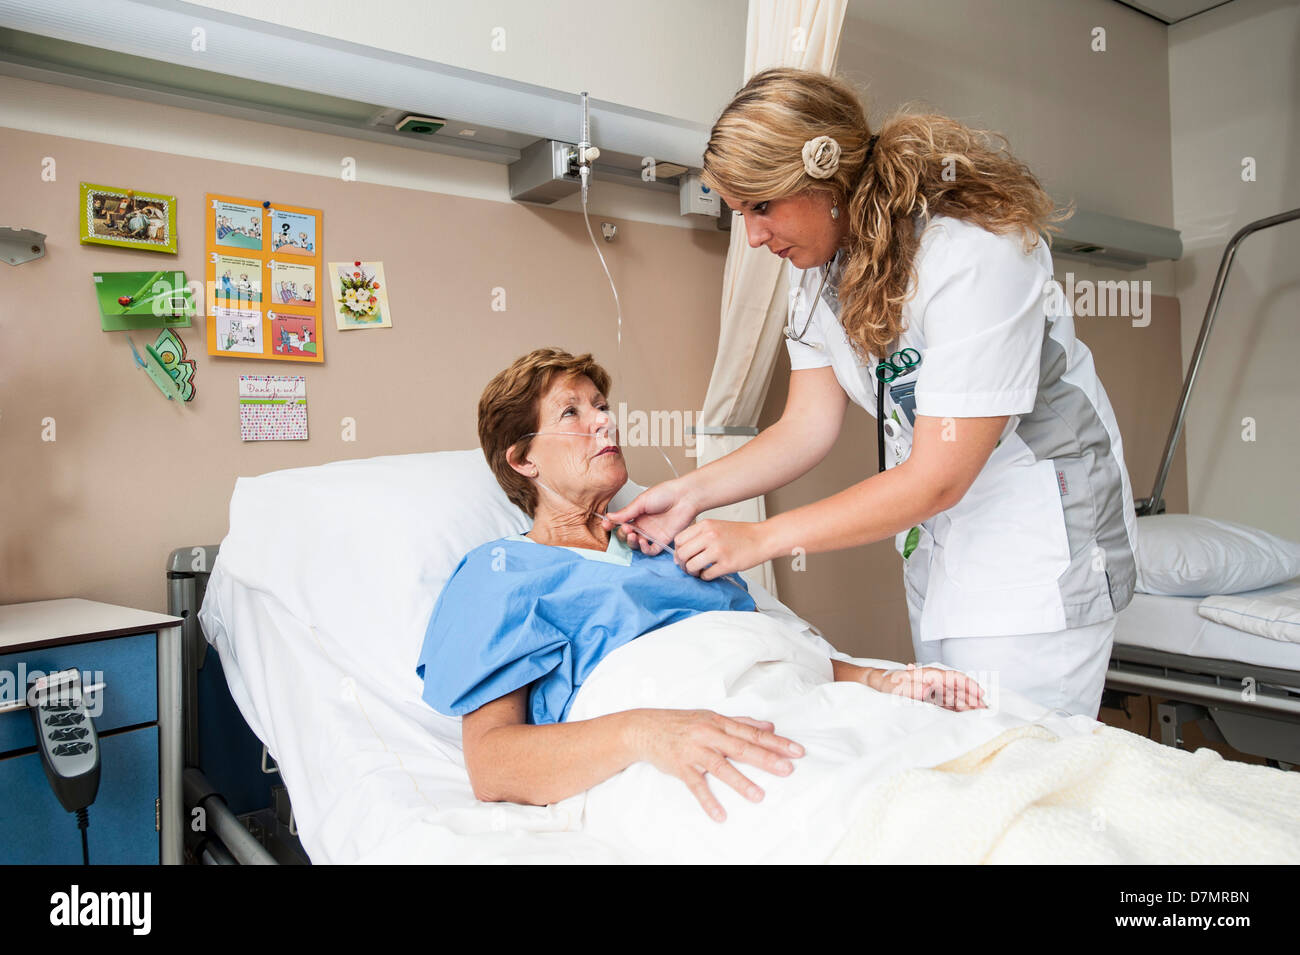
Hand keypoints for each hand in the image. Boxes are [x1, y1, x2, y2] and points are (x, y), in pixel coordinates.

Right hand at [602, 480, 696, 555]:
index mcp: (636, 514)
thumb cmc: (666, 494)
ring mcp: (652, 534)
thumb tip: (610, 517)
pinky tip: (643, 542)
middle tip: (625, 528)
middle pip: (626, 536)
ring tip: (633, 535)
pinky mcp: (662, 540)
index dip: (612, 525)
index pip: (620, 523)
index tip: (606, 524)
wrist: (684, 497)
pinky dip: (645, 549)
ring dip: (632, 542)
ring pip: (637, 545)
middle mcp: (643, 525)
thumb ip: (626, 512)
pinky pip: (651, 550)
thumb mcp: (641, 501)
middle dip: (622, 534)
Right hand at [627, 709, 803, 821]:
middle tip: (787, 770)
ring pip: (721, 766)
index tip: (797, 751)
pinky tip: (720, 814)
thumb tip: (769, 726)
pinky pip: (696, 786)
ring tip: (759, 796)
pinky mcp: (681, 766)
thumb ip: (742, 722)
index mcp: (720, 722)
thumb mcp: (711, 717)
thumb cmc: (681, 723)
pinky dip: (708, 801)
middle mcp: (709, 735)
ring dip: (741, 782)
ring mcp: (695, 751)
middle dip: (766, 759)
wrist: (645, 728)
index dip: (776, 742)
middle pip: (742, 748)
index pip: (753, 733)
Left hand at [672, 519, 770, 580]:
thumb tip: (680, 553)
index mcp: (706, 525)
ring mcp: (718, 550)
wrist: (762, 538)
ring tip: (699, 572)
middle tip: (688, 567)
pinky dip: (705, 577)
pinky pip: (706, 575)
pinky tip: (711, 573)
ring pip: (691, 566)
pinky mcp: (726, 564)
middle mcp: (710, 536)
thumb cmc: (740, 534)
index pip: (678, 540)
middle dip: (682, 564)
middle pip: (682, 554)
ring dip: (692, 572)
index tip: (683, 556)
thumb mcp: (716, 526)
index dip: (678, 551)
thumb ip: (698, 535)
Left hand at [875, 664, 986, 710]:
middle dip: (973, 698)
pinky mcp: (931, 699)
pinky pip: (948, 704)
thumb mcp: (898, 687)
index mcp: (929, 675)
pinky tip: (966, 718)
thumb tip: (926, 690)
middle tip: (986, 710)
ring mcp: (934, 690)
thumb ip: (912, 689)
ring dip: (968, 705)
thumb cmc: (888, 685)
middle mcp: (934, 682)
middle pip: (958, 689)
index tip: (980, 693)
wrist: (878, 685)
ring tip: (981, 715)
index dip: (968, 685)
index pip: (954, 678)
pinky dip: (958, 710)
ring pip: (955, 697)